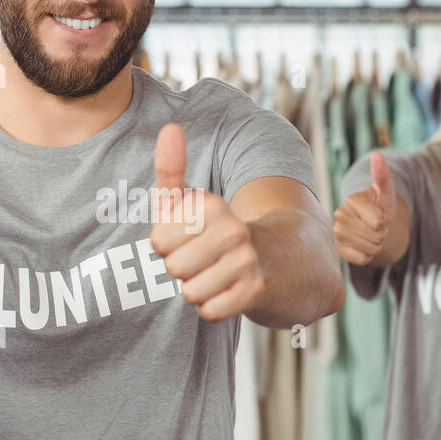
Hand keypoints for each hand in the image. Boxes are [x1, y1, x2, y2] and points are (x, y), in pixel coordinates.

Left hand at [149, 123, 264, 321]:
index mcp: (213, 206)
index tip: (189, 238)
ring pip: (190, 292)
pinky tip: (229, 291)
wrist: (282, 260)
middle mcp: (232, 231)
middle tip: (206, 259)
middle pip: (173, 268)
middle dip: (184, 268)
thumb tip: (169, 128)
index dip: (168, 244)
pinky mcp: (255, 293)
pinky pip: (209, 311)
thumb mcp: (194, 202)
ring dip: (199, 289)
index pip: (158, 241)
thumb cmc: (221, 231)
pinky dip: (215, 307)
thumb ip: (172, 170)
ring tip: (217, 274)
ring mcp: (247, 262)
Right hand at [334, 152, 396, 264]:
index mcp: (351, 200)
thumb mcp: (385, 189)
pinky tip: (363, 245)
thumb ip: (381, 173)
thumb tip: (377, 155)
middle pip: (376, 235)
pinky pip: (363, 259)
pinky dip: (368, 255)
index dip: (385, 221)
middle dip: (382, 233)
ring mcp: (337, 233)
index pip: (379, 221)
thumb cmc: (380, 205)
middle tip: (376, 226)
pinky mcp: (338, 250)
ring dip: (376, 245)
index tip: (380, 215)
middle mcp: (339, 215)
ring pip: (371, 249)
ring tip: (370, 235)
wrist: (372, 224)